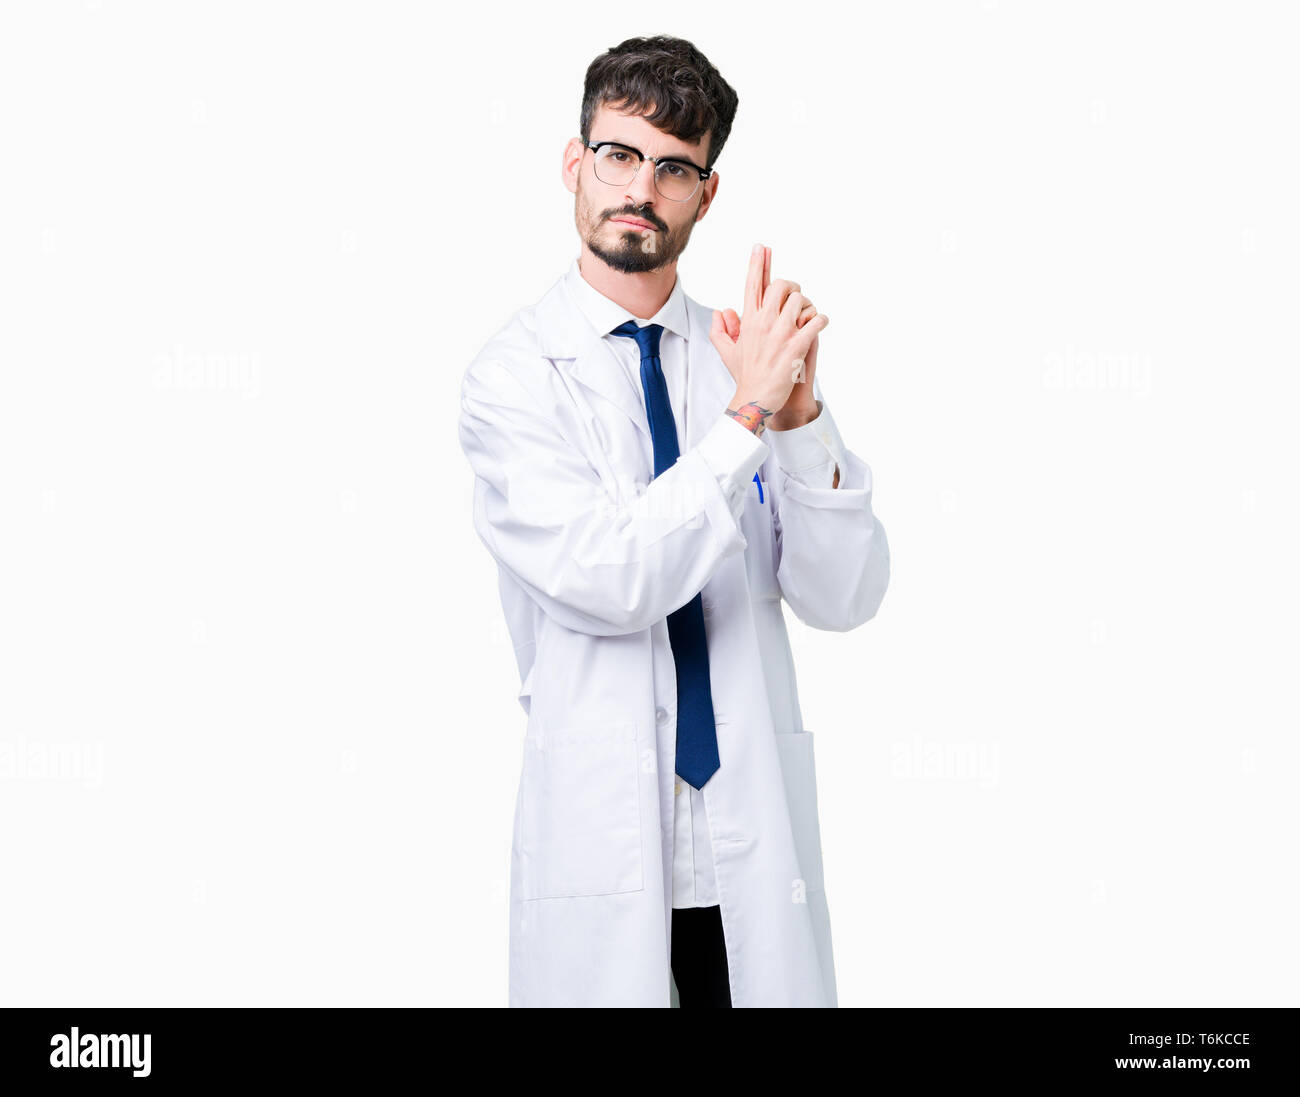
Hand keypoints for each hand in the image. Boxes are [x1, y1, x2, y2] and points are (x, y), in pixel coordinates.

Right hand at [710, 244, 826, 434]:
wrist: (755, 399)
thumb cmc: (744, 376)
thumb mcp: (726, 351)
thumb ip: (720, 329)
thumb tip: (720, 310)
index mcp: (748, 320)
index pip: (752, 284)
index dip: (757, 263)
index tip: (761, 247)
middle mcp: (764, 322)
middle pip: (781, 285)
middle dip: (792, 287)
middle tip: (795, 298)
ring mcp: (781, 333)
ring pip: (800, 299)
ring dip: (808, 305)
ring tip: (807, 317)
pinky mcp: (797, 345)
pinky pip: (816, 320)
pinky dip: (820, 320)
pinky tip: (819, 324)